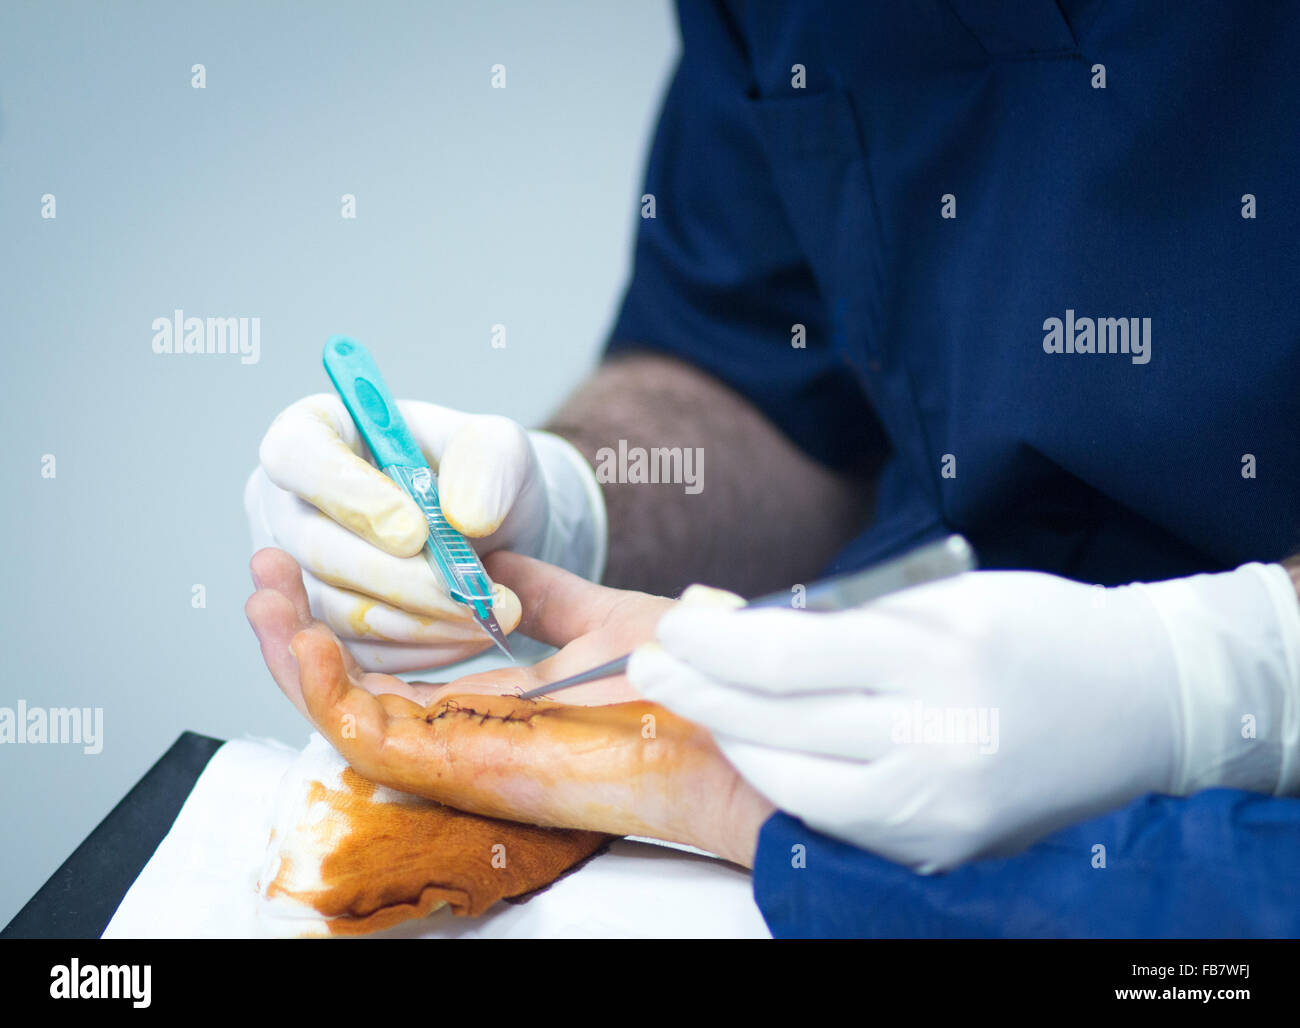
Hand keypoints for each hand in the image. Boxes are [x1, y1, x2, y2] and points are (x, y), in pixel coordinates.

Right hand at [244, 393, 605, 670]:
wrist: (493, 532)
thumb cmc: (478, 474)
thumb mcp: (499, 446)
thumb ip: (487, 462)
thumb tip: (464, 516)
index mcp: (315, 430)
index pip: (296, 454)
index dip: (349, 496)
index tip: (415, 530)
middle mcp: (288, 502)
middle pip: (316, 546)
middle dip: (401, 578)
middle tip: (471, 595)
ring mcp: (297, 571)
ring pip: (338, 609)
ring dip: (419, 621)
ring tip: (487, 616)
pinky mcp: (324, 627)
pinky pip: (360, 651)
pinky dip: (421, 649)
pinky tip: (471, 636)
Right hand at [245, 547, 773, 864]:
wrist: (734, 719)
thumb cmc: (683, 678)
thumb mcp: (600, 614)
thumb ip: (542, 590)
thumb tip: (491, 552)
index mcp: (493, 703)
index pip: (392, 672)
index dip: (341, 620)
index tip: (308, 559)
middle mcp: (466, 734)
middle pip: (351, 694)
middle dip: (291, 631)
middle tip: (259, 567)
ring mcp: (461, 754)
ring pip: (343, 718)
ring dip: (289, 656)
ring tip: (258, 590)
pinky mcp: (464, 766)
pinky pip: (370, 738)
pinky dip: (325, 688)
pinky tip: (305, 631)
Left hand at [628, 564, 1299, 871]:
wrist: (1137, 703)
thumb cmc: (1034, 629)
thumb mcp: (940, 596)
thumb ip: (840, 617)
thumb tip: (737, 628)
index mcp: (942, 655)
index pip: (790, 657)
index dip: (713, 645)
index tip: (671, 627)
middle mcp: (940, 740)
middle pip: (780, 723)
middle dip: (701, 693)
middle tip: (651, 666)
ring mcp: (940, 808)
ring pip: (793, 782)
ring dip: (732, 740)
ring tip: (697, 701)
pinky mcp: (940, 847)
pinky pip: (833, 816)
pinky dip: (785, 779)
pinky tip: (757, 744)